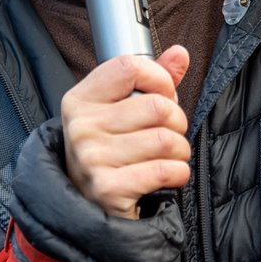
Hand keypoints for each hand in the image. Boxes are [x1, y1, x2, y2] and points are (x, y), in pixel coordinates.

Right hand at [61, 45, 191, 218]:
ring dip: (180, 150)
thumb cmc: (112, 151)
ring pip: (166, 140)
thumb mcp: (123, 110)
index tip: (165, 94)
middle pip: (157, 106)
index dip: (159, 78)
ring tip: (169, 156)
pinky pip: (165, 170)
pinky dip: (179, 172)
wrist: (90, 209)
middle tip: (169, 133)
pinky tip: (169, 175)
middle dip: (177, 121)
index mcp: (79, 100)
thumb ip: (152, 79)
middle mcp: (80, 127)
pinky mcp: (108, 189)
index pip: (129, 67)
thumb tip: (180, 52)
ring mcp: (91, 159)